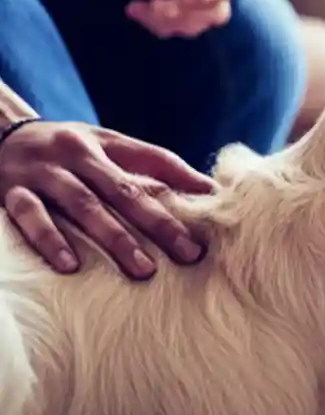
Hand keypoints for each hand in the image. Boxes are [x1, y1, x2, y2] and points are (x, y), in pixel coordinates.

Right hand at [0, 121, 214, 278]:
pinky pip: (30, 217)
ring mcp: (42, 173)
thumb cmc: (64, 149)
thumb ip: (151, 165)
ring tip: (143, 269)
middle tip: (189, 254)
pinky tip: (69, 266)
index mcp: (104, 145)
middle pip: (124, 190)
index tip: (214, 213)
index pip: (154, 163)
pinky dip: (49, 240)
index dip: (185, 185)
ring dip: (115, 238)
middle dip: (159, 224)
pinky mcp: (8, 192)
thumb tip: (207, 189)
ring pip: (83, 206)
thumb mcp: (104, 145)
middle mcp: (76, 155)